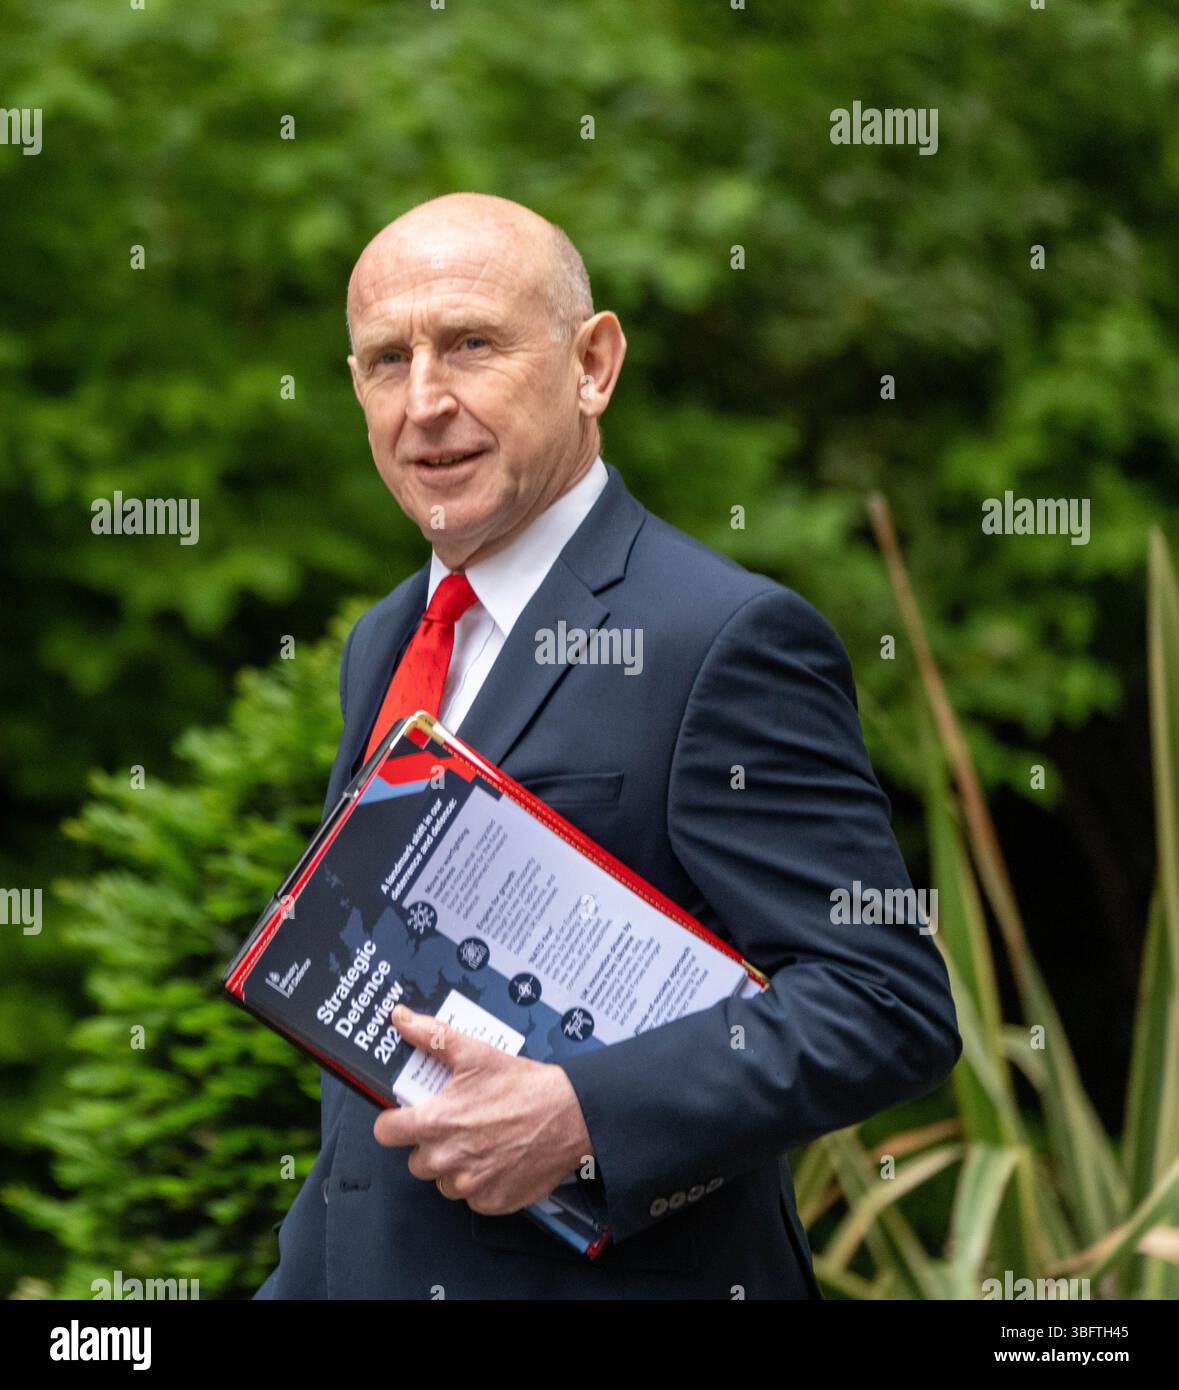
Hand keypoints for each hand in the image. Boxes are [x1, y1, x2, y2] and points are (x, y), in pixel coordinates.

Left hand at [372, 1003, 593, 1214]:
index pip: (386, 1133)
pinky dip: (480, 1183)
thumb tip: (401, 1019)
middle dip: (430, 1144)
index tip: (406, 1117)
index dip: (394, 1122)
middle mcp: (447, 1160)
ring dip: (454, 1166)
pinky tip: (497, 1159)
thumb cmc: (522, 1085)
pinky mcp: (491, 1202)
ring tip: (479, 1141)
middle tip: (456, 1125)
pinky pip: (471, 1197)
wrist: (569, 1115)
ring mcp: (469, 1185)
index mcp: (436, 1123)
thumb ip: (431, 1036)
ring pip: (442, 1181)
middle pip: (416, 1161)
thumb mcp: (474, 1053)